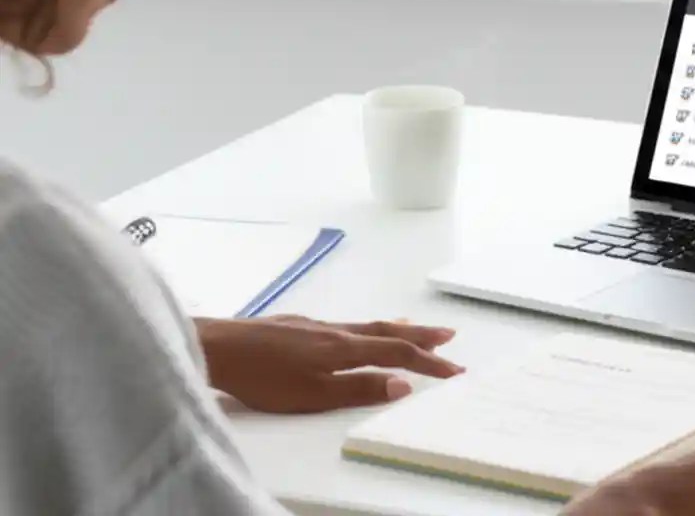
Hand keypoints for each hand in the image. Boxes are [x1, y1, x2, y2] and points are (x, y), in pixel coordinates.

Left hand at [196, 315, 464, 413]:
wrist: (215, 348)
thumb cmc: (262, 377)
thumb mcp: (313, 394)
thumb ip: (358, 389)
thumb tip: (402, 384)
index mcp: (343, 348)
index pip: (397, 353)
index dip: (428, 362)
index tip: (455, 369)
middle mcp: (334, 331)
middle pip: (387, 331)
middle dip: (421, 336)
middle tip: (449, 335)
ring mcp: (314, 326)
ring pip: (365, 325)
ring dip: (395, 329)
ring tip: (414, 329)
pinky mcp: (295, 327)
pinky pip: (345, 324)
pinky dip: (366, 328)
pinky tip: (357, 333)